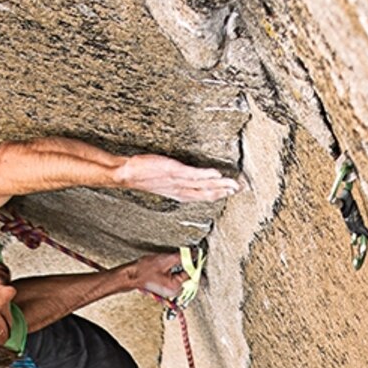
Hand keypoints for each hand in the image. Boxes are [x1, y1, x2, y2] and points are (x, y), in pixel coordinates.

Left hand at [114, 152, 236, 205]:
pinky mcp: (173, 171)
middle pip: (207, 193)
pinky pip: (193, 175)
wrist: (126, 175)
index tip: (232, 192)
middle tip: (241, 189)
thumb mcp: (161, 182)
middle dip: (225, 192)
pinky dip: (206, 176)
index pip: (202, 196)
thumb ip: (175, 182)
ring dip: (220, 186)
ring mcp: (177, 181)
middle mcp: (180, 189)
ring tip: (234, 184)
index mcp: (179, 193)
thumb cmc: (142, 175)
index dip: (218, 195)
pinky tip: (217, 174)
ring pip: (203, 186)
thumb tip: (186, 178)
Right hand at [120, 249, 192, 303]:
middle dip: (184, 264)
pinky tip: (165, 266)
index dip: (192, 261)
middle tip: (176, 257)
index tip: (194, 253)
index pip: (191, 273)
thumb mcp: (165, 260)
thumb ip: (182, 258)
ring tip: (168, 262)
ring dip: (178, 266)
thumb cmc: (143, 270)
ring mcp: (170, 290)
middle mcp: (174, 292)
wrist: (130, 275)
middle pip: (187, 274)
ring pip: (181, 275)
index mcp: (176, 287)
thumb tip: (194, 254)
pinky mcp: (166, 287)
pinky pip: (175, 277)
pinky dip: (173, 270)